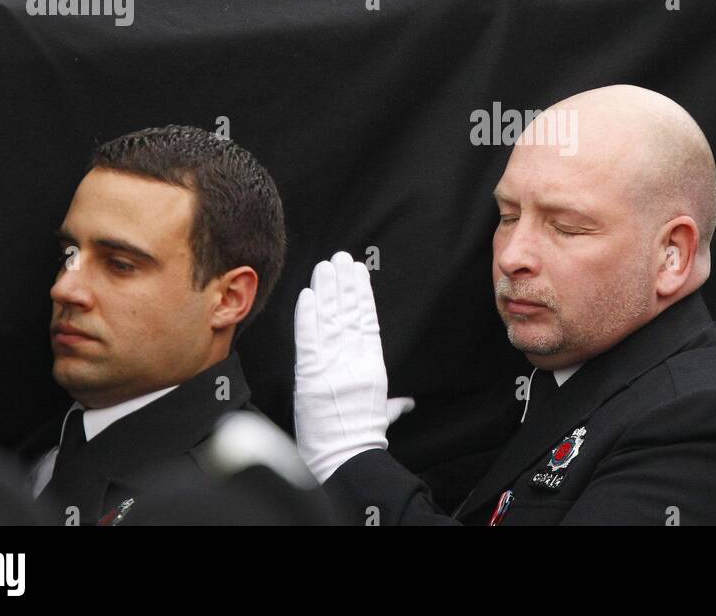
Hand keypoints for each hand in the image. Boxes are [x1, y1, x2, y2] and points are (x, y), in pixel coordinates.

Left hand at [293, 251, 391, 481]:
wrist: (347, 458)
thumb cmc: (364, 440)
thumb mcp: (382, 418)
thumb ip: (394, 406)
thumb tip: (408, 403)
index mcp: (372, 367)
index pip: (367, 321)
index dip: (361, 295)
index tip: (358, 272)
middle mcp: (354, 361)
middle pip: (348, 314)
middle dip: (344, 284)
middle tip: (340, 257)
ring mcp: (332, 367)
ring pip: (330, 321)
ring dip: (327, 291)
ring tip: (325, 266)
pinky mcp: (310, 376)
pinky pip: (308, 340)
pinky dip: (307, 317)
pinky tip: (308, 295)